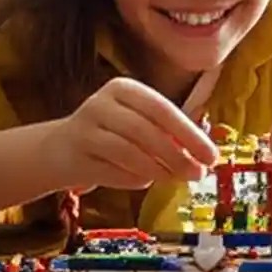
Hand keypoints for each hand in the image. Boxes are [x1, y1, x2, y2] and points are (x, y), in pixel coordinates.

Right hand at [43, 77, 219, 189]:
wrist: (60, 149)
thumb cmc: (112, 135)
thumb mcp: (140, 125)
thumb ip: (169, 136)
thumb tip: (204, 154)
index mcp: (125, 89)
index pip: (163, 110)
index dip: (189, 134)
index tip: (211, 155)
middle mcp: (103, 102)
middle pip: (147, 130)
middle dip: (177, 155)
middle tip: (197, 174)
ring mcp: (86, 127)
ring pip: (129, 151)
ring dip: (158, 169)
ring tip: (175, 179)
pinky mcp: (76, 154)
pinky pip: (113, 169)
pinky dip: (134, 178)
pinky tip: (146, 182)